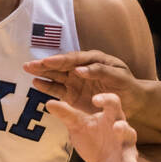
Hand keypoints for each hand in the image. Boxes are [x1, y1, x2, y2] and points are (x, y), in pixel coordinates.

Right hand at [25, 49, 147, 118]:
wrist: (133, 102)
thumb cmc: (128, 85)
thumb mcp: (118, 76)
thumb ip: (99, 71)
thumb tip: (78, 70)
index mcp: (93, 60)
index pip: (73, 59)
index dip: (60, 61)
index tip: (47, 62)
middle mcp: (82, 69)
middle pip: (60, 65)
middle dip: (45, 64)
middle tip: (29, 64)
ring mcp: (76, 82)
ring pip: (56, 76)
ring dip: (42, 73)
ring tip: (28, 70)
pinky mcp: (73, 95)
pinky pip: (58, 90)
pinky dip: (47, 87)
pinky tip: (36, 83)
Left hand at [45, 91, 138, 161]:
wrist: (99, 157)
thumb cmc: (91, 134)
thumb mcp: (78, 124)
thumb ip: (66, 114)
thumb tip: (49, 103)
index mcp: (113, 118)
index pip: (114, 105)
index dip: (107, 100)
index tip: (96, 98)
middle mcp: (123, 136)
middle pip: (128, 131)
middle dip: (124, 130)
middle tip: (118, 128)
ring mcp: (126, 155)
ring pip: (132, 158)